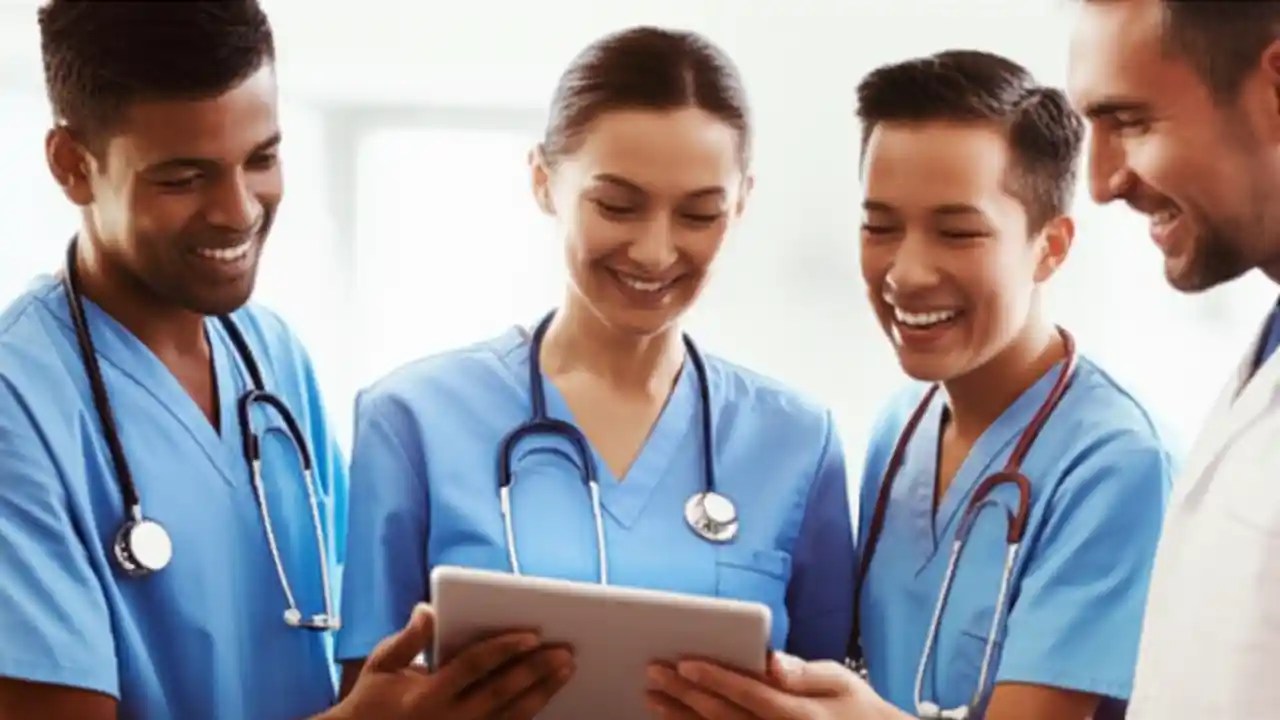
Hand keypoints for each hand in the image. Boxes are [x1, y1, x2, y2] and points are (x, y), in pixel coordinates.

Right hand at [327, 603, 574, 719]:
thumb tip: (429, 608)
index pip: (474, 667)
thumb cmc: (371, 701)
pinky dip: (530, 713)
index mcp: (426, 696)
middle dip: (536, 671)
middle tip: (565, 651)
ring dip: (542, 692)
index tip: (532, 634)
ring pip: (512, 716)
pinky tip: (548, 695)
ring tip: (566, 669)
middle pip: (502, 693)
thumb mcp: (380, 665)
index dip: (504, 649)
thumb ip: (408, 637)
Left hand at [645, 652, 900, 719]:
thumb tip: (772, 661)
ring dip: (680, 717)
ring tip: (652, 698)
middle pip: (722, 715)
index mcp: (797, 713)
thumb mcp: (840, 681)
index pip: (748, 693)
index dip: (714, 677)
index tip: (684, 662)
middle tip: (654, 673)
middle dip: (685, 693)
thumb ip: (805, 672)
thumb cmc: (854, 707)